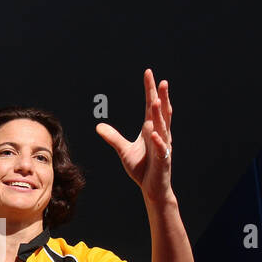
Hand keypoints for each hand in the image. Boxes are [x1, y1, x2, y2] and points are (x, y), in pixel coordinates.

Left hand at [95, 68, 174, 204]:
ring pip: (162, 128)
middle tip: (162, 81)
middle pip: (161, 113)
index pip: (151, 106)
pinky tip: (154, 134)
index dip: (150, 90)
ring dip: (160, 115)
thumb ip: (113, 137)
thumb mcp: (124, 150)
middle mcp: (159, 134)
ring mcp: (162, 147)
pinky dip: (158, 141)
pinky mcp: (162, 160)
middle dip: (162, 97)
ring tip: (158, 101)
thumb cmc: (142, 169)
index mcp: (150, 129)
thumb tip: (98, 126)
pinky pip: (160, 149)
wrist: (152, 189)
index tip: (148, 73)